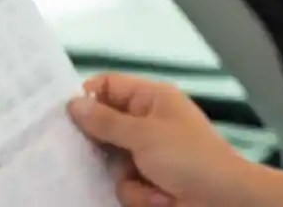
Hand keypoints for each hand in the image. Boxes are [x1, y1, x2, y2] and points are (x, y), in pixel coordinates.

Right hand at [68, 73, 250, 206]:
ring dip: (127, 178)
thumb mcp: (144, 135)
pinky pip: (125, 185)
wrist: (222, 199)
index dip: (87, 97)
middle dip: (101, 147)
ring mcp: (148, 154)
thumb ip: (106, 121)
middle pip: (105, 127)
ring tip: (147, 180)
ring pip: (111, 162)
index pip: (110, 86)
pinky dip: (140, 194)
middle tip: (91, 154)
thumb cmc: (189, 157)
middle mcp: (148, 123)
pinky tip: (160, 197)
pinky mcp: (150, 181)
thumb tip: (74, 103)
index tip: (61, 114)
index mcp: (153, 99)